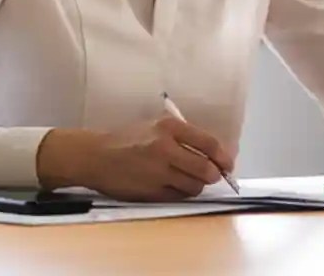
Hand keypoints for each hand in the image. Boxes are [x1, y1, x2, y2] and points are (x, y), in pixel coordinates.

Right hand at [37, 118, 233, 201]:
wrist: (96, 156)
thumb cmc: (126, 140)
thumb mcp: (155, 126)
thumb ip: (182, 137)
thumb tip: (212, 154)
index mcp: (169, 128)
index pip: (209, 143)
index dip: (224, 156)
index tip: (228, 163)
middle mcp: (165, 148)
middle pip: (206, 169)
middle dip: (213, 174)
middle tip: (212, 175)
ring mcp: (158, 171)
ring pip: (194, 186)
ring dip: (197, 185)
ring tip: (188, 179)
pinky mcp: (151, 191)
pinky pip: (178, 196)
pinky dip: (181, 193)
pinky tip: (174, 186)